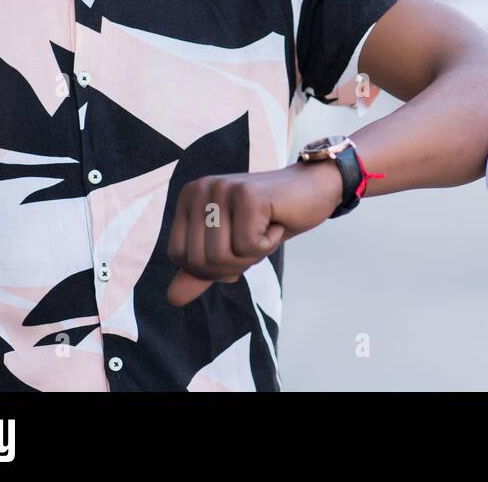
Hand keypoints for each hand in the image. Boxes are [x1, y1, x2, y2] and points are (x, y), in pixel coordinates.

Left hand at [165, 162, 343, 306]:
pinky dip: (268, 244)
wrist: (314, 190)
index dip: (211, 267)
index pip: (179, 256)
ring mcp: (223, 189)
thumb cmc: (271, 218)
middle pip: (199, 260)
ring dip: (252, 255)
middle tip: (256, 237)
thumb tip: (173, 299)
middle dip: (233, 263)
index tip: (238, 244)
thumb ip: (202, 270)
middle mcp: (200, 189)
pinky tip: (277, 222)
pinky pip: (247, 246)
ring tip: (266, 228)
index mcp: (189, 197)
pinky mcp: (248, 196)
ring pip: (221, 256)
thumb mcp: (232, 247)